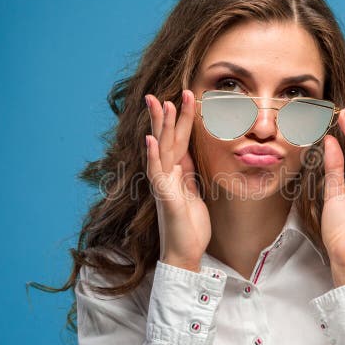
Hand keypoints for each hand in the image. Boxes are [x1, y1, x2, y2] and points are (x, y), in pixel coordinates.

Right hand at [145, 90, 210, 271]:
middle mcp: (166, 175)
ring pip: (162, 149)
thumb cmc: (190, 226)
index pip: (177, 140)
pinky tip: (150, 139)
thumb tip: (189, 156)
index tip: (182, 98)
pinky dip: (153, 155)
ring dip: (161, 125)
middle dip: (167, 114)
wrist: (185, 253)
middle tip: (163, 91)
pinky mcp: (164, 196)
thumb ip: (189, 174)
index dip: (179, 119)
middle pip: (167, 138)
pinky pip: (157, 172)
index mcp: (176, 173)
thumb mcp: (194, 193)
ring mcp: (163, 184)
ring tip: (161, 103)